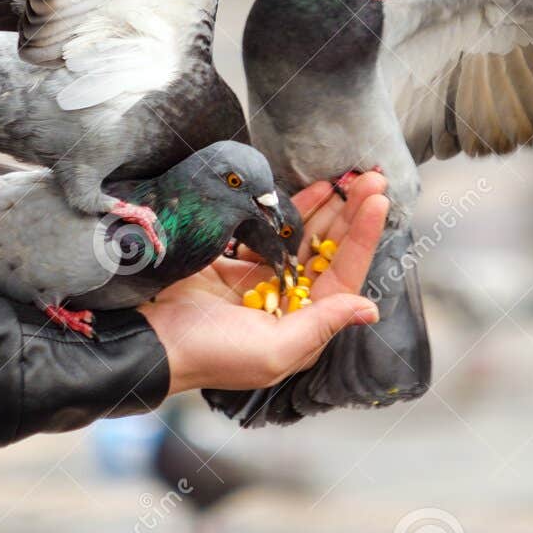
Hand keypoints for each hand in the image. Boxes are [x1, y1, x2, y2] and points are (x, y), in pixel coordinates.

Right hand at [142, 172, 388, 394]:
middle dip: (351, 216)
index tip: (379, 203)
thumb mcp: (275, 350)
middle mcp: (289, 303)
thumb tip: (370, 309)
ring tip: (347, 178)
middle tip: (371, 179)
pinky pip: (271, 231)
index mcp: (304, 326)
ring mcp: (263, 281)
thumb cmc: (213, 354)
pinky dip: (290, 209)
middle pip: (329, 253)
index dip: (363, 238)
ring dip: (326, 208)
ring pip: (304, 238)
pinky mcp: (236, 263)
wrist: (152, 340)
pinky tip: (311, 188)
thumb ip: (322, 325)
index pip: (344, 276)